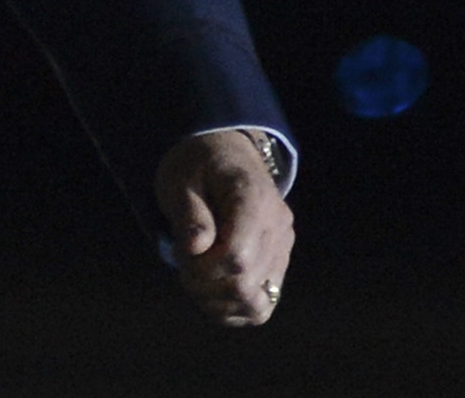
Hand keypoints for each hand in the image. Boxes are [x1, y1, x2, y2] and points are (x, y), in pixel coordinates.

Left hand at [157, 128, 291, 328]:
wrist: (226, 156)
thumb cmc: (198, 165)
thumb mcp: (181, 179)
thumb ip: (189, 215)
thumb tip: (197, 250)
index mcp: (255, 199)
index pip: (237, 257)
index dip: (203, 268)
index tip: (184, 253)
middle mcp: (278, 227)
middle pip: (245, 285)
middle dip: (204, 286)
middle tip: (186, 263)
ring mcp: (283, 249)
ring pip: (256, 305)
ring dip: (218, 302)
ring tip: (198, 276)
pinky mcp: (279, 266)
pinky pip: (261, 307)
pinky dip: (232, 308)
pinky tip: (212, 288)